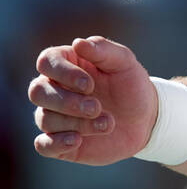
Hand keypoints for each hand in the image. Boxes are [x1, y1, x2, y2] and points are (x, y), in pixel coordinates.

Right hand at [28, 35, 158, 164]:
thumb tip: (77, 43)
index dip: (63, 73)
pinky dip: (56, 143)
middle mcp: (54, 90)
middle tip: (96, 107)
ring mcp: (55, 117)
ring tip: (108, 123)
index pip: (46, 62)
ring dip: (77, 123)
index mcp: (65, 65)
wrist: (145, 119)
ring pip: (45, 118)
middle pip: (38, 91)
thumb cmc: (131, 85)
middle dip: (67, 101)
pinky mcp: (59, 142)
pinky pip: (43, 145)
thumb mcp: (124, 62)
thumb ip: (103, 49)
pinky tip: (77, 140)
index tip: (89, 84)